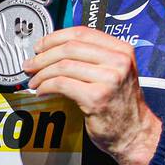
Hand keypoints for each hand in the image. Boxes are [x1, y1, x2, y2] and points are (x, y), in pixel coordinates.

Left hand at [22, 26, 161, 164]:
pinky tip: (42, 92)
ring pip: (63, 66)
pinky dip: (45, 87)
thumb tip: (52, 49)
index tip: (40, 46)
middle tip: (30, 65)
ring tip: (34, 81)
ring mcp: (109, 79)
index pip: (81, 32)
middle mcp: (118, 61)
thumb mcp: (113, 72)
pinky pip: (61, 84)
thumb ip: (91, 57)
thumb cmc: (119, 102)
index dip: (55, 38)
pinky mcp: (96, 97)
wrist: (134, 132)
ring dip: (42, 73)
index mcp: (122, 49)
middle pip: (69, 48)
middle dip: (43, 56)